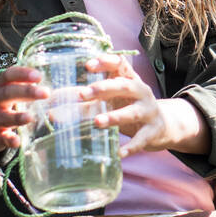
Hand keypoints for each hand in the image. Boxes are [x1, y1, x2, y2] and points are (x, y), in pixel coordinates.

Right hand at [0, 66, 49, 155]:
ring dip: (17, 117)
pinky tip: (17, 141)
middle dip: (26, 92)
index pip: (8, 76)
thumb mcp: (9, 92)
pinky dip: (9, 140)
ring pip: (3, 117)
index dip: (23, 74)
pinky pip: (1, 138)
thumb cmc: (1, 105)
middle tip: (45, 93)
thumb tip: (58, 86)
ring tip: (30, 117)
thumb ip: (26, 86)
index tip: (39, 76)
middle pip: (7, 94)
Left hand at [79, 54, 203, 157]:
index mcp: (130, 79)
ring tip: (97, 122)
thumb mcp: (112, 100)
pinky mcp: (153, 131)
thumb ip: (84, 102)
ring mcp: (149, 111)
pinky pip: (141, 139)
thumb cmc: (130, 108)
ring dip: (114, 117)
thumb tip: (51, 107)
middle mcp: (141, 92)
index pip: (120, 64)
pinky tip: (119, 154)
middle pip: (125, 86)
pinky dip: (131, 146)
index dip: (105, 63)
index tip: (87, 65)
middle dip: (104, 88)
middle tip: (83, 94)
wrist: (164, 126)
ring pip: (132, 112)